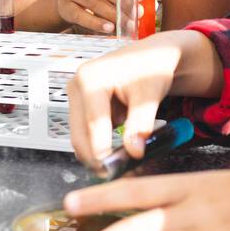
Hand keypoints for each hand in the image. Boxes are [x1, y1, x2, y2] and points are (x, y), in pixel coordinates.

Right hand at [66, 33, 183, 165]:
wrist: (153, 56)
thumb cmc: (152, 68)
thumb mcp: (149, 96)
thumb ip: (140, 124)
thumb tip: (133, 152)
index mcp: (90, 78)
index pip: (93, 123)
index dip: (101, 150)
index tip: (111, 170)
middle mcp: (76, 84)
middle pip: (78, 132)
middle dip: (94, 156)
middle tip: (113, 175)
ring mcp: (76, 94)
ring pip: (79, 134)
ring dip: (96, 152)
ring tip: (119, 164)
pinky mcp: (80, 103)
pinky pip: (85, 130)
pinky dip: (98, 143)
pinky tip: (116, 149)